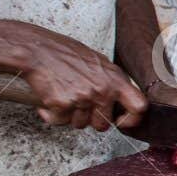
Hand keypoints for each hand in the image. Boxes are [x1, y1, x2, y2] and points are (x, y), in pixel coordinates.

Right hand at [10, 28, 147, 131]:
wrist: (37, 50)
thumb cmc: (66, 54)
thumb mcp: (99, 63)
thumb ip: (113, 82)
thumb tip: (124, 101)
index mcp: (115, 79)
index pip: (139, 107)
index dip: (132, 119)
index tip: (121, 121)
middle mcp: (102, 91)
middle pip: (104, 125)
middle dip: (91, 120)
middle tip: (80, 104)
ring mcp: (82, 99)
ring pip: (80, 125)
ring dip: (71, 115)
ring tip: (64, 95)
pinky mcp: (62, 105)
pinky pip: (59, 121)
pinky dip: (52, 115)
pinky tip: (49, 98)